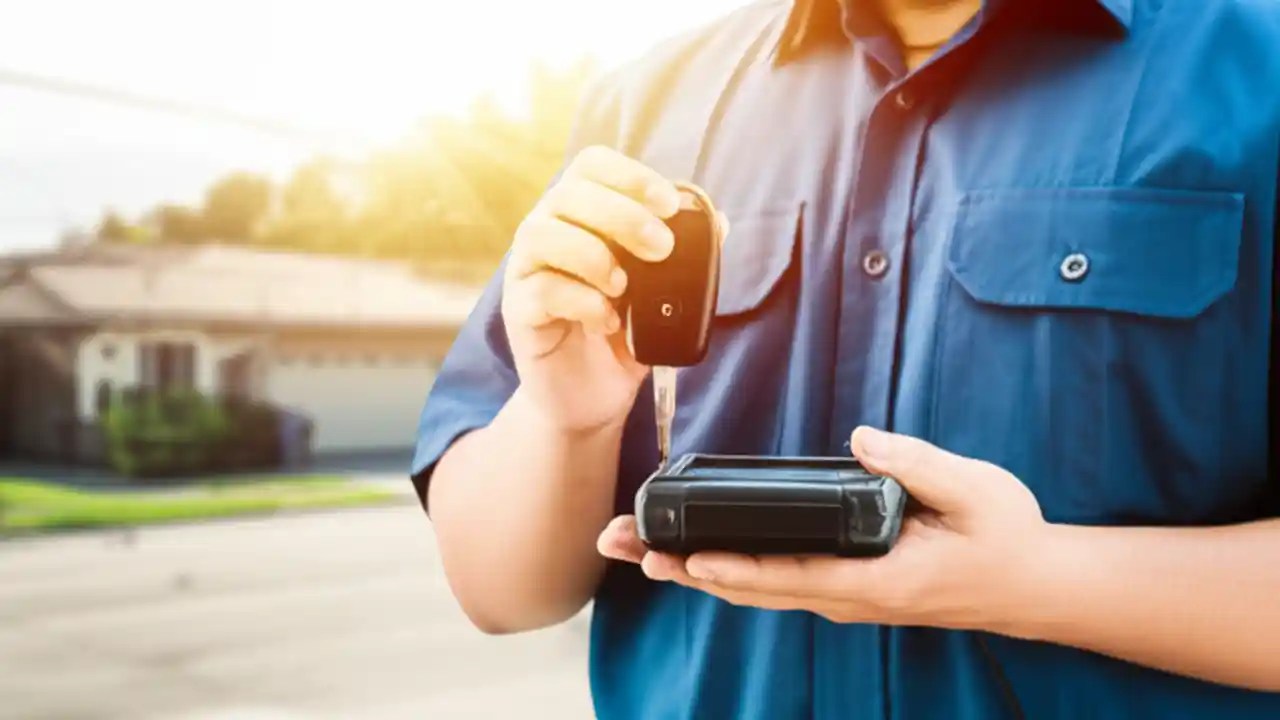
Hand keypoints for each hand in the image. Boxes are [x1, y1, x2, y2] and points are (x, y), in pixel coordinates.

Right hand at [502, 146, 680, 432]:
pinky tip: (608, 321)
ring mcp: (528, 270)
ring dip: (594, 255)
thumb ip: (685, 256)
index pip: (591, 165)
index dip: (629, 174)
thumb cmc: (623, 334)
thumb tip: (719, 221)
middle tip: (661, 249)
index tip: (667, 203)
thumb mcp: (662, 293)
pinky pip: (543, 289)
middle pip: (569, 194)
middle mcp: (547, 232)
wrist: (591, 398)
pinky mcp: (520, 311)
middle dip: (623, 215)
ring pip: (542, 234)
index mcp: (581, 215)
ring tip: (625, 288)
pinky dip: (583, 301)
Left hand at [598, 426, 1050, 631]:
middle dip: (688, 570)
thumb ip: (917, 464)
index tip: (688, 560)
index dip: (738, 570)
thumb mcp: (976, 490)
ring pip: (759, 592)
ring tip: (641, 555)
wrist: (1030, 584)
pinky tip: (697, 561)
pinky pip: (775, 585)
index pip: (795, 576)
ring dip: (697, 573)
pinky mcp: (844, 589)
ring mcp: (846, 598)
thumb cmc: (1004, 537)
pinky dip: (729, 574)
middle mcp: (853, 598)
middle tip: (625, 549)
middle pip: (757, 590)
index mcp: (881, 579)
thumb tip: (861, 440)